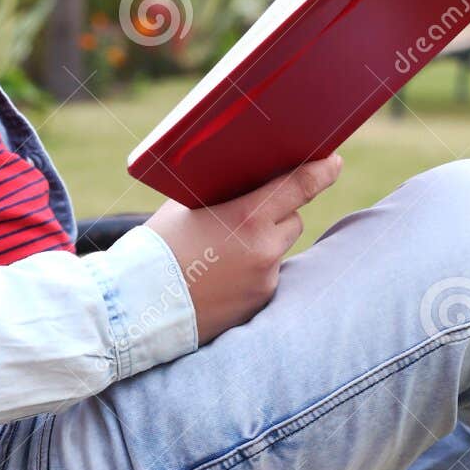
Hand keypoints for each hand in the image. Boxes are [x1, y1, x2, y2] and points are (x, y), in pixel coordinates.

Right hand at [147, 155, 342, 345]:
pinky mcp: (257, 304)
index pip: (301, 186)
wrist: (136, 306)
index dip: (322, 171)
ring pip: (277, 251)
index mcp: (248, 218)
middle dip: (277, 214)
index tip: (333, 162)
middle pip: (292, 220)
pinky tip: (219, 276)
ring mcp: (263, 281)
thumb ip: (222, 194)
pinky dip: (249, 272)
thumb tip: (241, 182)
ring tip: (223, 251)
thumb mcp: (186, 207)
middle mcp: (264, 251)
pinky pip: (264, 277)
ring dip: (262, 245)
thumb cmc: (156, 248)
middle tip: (251, 213)